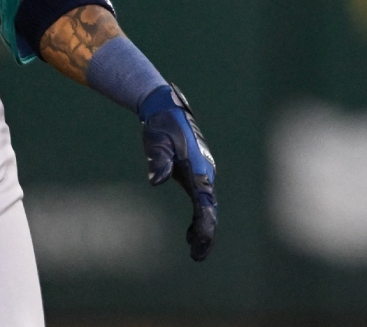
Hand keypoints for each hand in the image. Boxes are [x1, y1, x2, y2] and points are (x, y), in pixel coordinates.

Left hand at [138, 83, 216, 260]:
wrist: (165, 109)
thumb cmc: (160, 124)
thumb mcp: (156, 140)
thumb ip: (158, 160)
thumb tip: (157, 180)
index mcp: (199, 168)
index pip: (205, 203)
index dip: (204, 225)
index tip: (199, 243)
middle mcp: (206, 172)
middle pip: (210, 209)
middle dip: (206, 233)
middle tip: (197, 256)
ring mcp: (202, 173)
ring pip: (207, 206)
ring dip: (203, 228)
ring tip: (195, 250)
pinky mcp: (195, 174)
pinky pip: (201, 201)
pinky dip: (198, 218)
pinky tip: (190, 233)